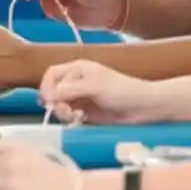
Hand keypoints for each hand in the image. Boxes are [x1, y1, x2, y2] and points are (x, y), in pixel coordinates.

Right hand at [39, 60, 159, 123]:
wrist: (143, 107)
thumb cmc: (122, 90)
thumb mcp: (94, 86)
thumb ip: (70, 90)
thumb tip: (48, 97)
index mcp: (77, 69)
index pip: (51, 75)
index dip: (46, 87)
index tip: (49, 101)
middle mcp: (76, 82)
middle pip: (52, 91)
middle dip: (56, 103)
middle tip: (67, 111)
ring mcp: (80, 98)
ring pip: (59, 106)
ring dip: (63, 113)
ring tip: (77, 117)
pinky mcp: (86, 113)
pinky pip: (69, 116)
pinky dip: (71, 120)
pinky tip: (80, 120)